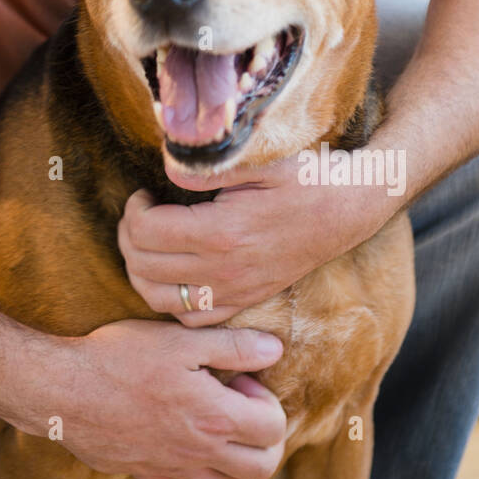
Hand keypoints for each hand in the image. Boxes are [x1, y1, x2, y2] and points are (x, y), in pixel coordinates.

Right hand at [62, 317, 285, 478]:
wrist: (62, 388)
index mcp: (214, 418)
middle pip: (261, 468)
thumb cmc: (119, 357)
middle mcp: (198, 452)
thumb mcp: (179, 340)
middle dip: (266, 439)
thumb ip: (232, 347)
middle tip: (241, 407)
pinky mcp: (143, 473)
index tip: (241, 379)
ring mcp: (170, 468)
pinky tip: (175, 440)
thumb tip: (274, 349)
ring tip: (218, 428)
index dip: (267, 399)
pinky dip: (188, 472)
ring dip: (235, 462)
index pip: (273, 427)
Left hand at [118, 150, 392, 326]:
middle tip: (139, 214)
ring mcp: (236, 291)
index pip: (147, 231)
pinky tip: (172, 272)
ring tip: (147, 242)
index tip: (144, 194)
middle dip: (129, 237)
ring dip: (141, 271)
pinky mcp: (246, 301)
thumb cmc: (306, 178)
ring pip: (160, 300)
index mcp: (222, 231)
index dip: (133, 210)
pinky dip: (170, 300)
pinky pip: (192, 318)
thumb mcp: (258, 160)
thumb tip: (165, 169)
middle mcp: (225, 269)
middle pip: (145, 266)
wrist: (349, 209)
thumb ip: (206, 167)